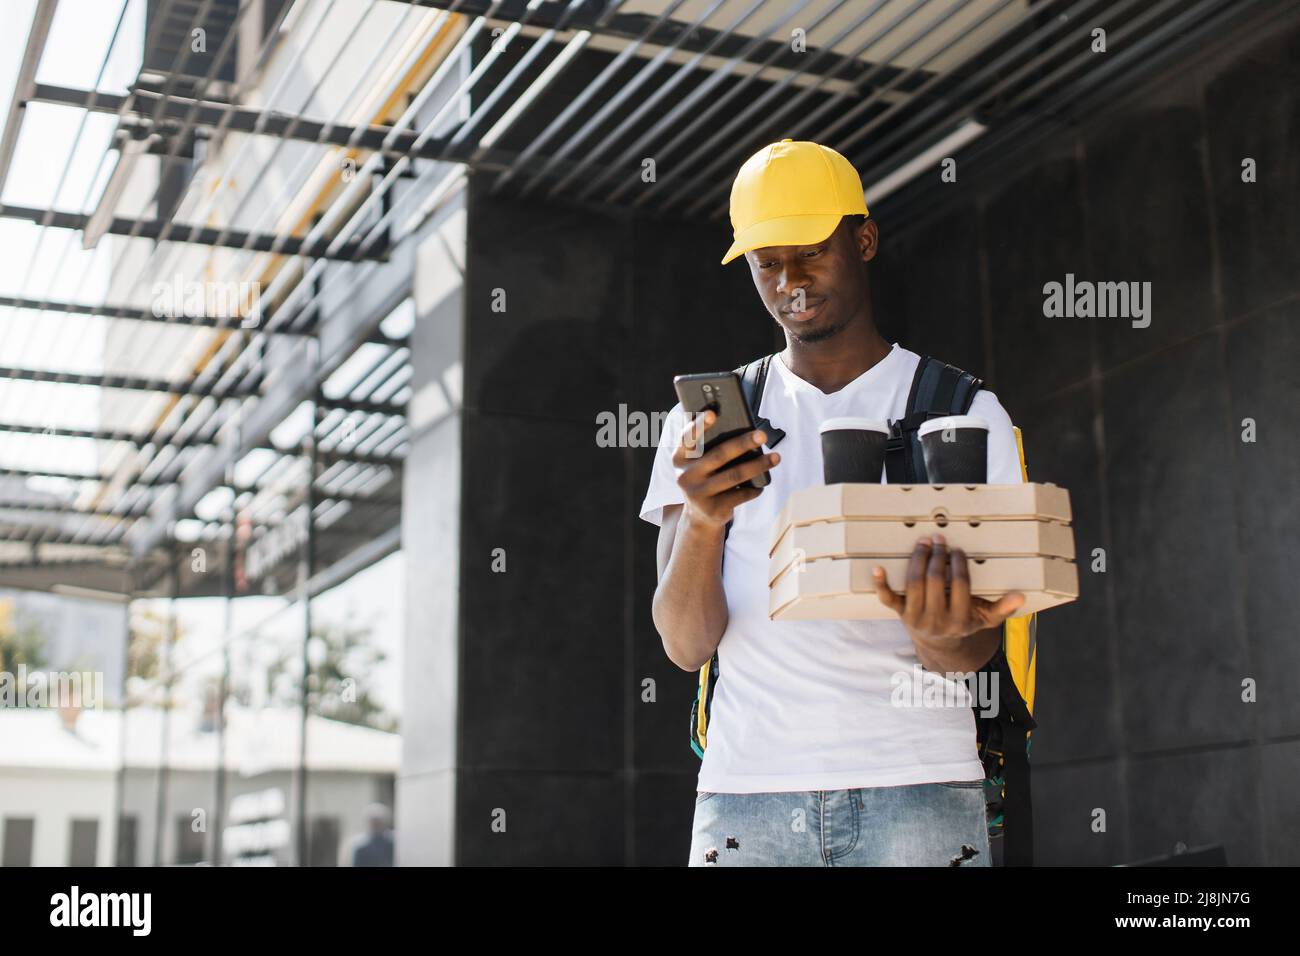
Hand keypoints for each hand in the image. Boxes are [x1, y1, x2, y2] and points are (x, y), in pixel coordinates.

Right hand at [672, 409, 779, 529]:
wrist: (699, 517)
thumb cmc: (705, 479)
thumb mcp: (699, 464)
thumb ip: (709, 448)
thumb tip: (743, 431)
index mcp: (680, 458)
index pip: (688, 438)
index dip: (699, 425)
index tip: (713, 413)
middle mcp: (686, 476)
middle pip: (719, 455)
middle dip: (743, 443)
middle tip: (762, 435)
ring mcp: (699, 494)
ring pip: (735, 475)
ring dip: (758, 465)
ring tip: (775, 457)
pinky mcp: (713, 509)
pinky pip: (740, 494)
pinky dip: (754, 488)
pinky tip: (762, 484)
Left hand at [872, 534, 1024, 647]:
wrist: (939, 643)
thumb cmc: (964, 622)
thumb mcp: (986, 619)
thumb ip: (1003, 608)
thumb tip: (1020, 596)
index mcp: (959, 619)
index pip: (960, 585)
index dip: (958, 565)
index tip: (958, 551)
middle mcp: (936, 619)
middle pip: (935, 581)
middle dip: (938, 557)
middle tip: (940, 540)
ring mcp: (915, 617)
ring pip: (914, 583)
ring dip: (918, 559)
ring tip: (924, 543)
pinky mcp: (900, 613)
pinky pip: (888, 599)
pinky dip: (881, 583)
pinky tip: (878, 568)